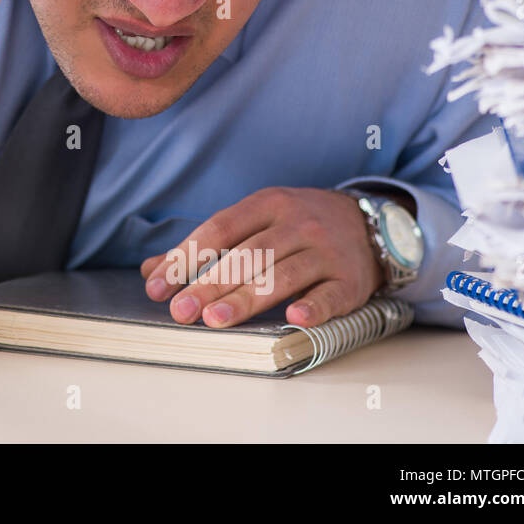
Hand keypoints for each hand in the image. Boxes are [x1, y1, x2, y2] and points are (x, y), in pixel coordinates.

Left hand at [139, 187, 383, 328]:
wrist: (370, 223)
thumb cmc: (297, 226)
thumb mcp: (254, 221)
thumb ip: (205, 246)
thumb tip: (153, 272)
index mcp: (266, 204)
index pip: (218, 230)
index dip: (185, 259)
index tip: (157, 288)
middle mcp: (296, 223)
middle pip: (246, 256)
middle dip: (209, 284)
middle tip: (181, 311)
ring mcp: (325, 251)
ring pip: (282, 275)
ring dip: (248, 298)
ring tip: (216, 319)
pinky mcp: (351, 280)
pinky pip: (331, 295)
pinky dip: (313, 307)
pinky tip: (292, 319)